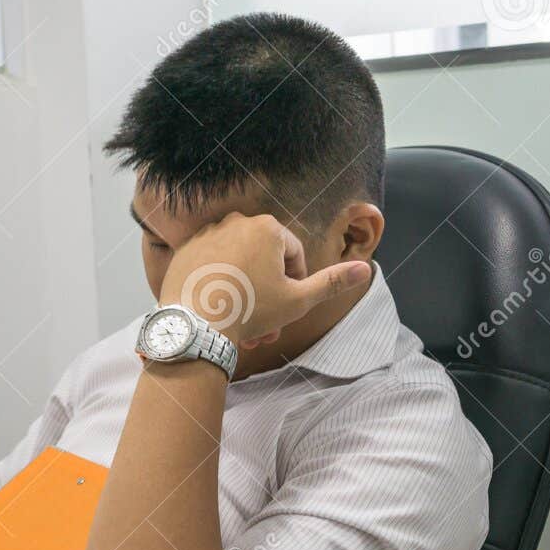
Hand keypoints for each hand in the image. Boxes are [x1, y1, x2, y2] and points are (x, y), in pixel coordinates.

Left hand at [158, 212, 371, 345]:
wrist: (195, 325)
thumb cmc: (250, 311)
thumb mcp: (297, 301)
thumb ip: (331, 283)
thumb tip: (365, 269)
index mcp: (268, 228)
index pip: (293, 254)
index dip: (295, 284)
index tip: (287, 307)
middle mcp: (236, 222)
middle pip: (262, 260)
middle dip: (268, 295)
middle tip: (266, 327)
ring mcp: (206, 235)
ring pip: (236, 265)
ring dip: (244, 293)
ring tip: (241, 327)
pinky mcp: (184, 251)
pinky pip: (210, 267)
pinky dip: (217, 286)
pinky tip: (217, 311)